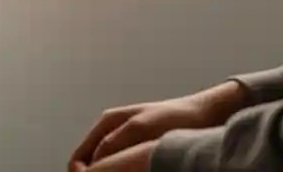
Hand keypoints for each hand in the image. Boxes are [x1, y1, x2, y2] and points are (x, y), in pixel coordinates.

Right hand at [69, 81, 245, 165]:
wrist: (204, 115)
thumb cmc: (175, 118)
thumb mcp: (139, 129)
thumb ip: (112, 144)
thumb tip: (91, 165)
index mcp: (107, 123)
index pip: (79, 159)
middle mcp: (111, 132)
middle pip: (89, 165)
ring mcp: (124, 142)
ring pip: (105, 168)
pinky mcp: (138, 152)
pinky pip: (122, 168)